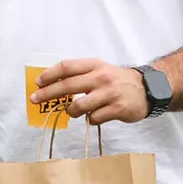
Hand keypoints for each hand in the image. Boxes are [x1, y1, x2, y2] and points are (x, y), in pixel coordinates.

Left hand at [33, 58, 148, 124]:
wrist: (147, 89)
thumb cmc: (116, 79)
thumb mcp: (99, 69)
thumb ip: (80, 75)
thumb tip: (51, 84)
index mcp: (94, 65)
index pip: (66, 67)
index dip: (49, 75)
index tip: (37, 82)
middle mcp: (100, 77)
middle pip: (67, 86)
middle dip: (48, 93)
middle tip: (35, 99)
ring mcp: (109, 94)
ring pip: (78, 106)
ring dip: (70, 111)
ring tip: (72, 111)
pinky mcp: (117, 109)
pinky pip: (93, 118)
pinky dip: (89, 119)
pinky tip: (94, 115)